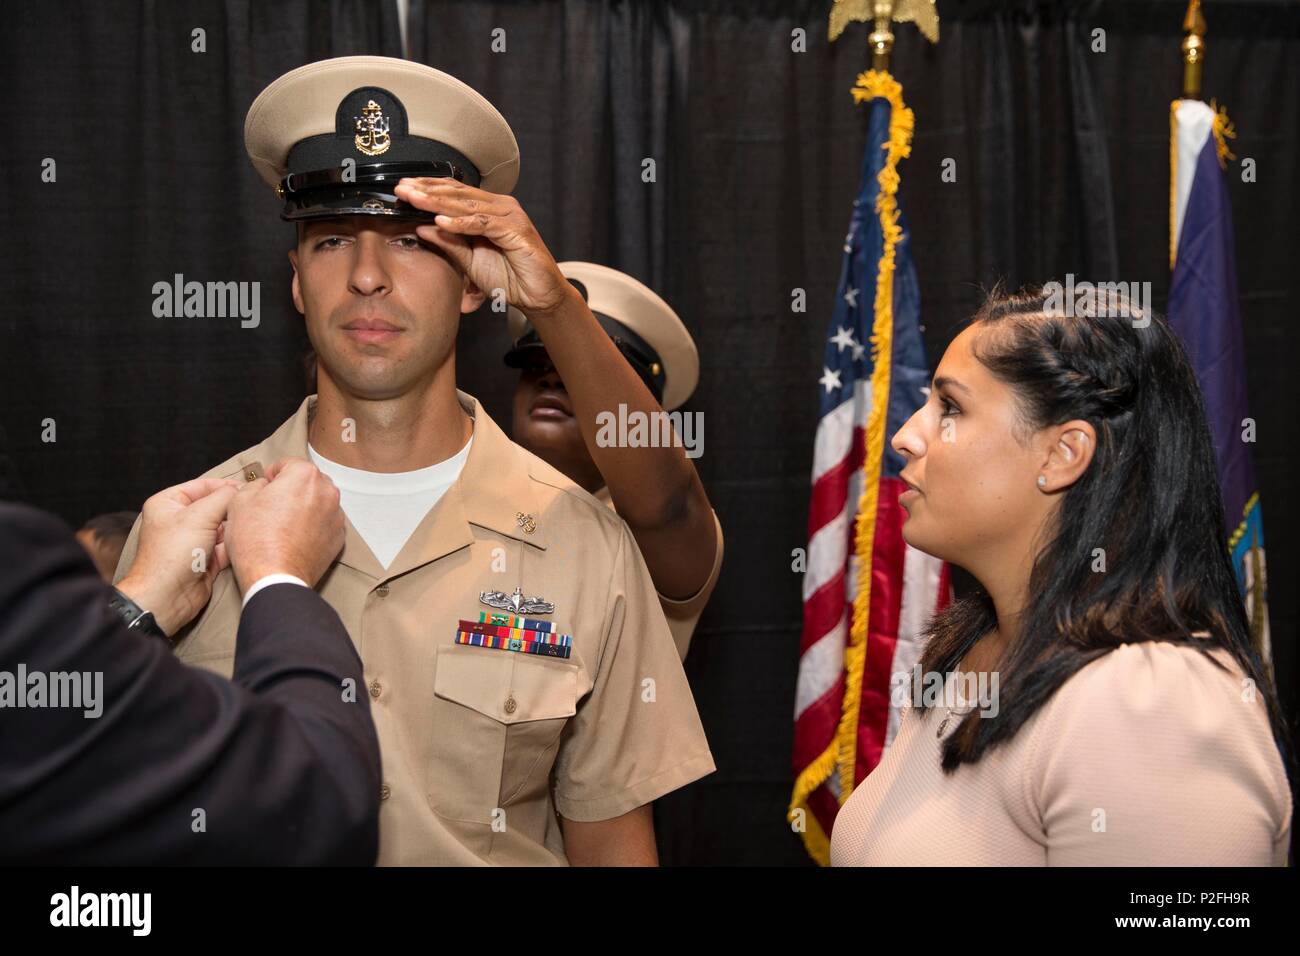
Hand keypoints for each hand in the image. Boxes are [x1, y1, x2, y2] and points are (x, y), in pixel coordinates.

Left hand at [117, 477, 240, 636]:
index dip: (226, 486)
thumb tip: (242, 489)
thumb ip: (224, 497)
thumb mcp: (199, 516)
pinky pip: (225, 546)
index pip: (202, 485)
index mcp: (168, 503)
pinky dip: (235, 543)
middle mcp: (179, 520)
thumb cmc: (172, 553)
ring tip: (255, 522)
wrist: (167, 596)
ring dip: (236, 526)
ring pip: (222, 527)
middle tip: (255, 505)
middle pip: (214, 506)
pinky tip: (249, 539)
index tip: (249, 487)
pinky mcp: (205, 559)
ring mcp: (193, 541)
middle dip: (233, 508)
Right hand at [223, 457, 344, 592]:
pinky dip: (313, 525)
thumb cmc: (256, 540)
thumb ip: (255, 484)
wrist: (275, 577)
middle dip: (291, 489)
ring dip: (304, 507)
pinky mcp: (338, 537)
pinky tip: (295, 537)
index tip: (265, 485)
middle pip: (307, 481)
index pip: (288, 463)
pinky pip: (324, 523)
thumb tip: (264, 486)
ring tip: (283, 524)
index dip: (272, 473)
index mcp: (305, 475)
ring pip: (318, 502)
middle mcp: (327, 491)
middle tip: (272, 506)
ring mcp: (336, 515)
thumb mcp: (240, 500)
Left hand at [393, 177, 575, 317]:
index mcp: (489, 209)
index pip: (455, 193)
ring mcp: (510, 216)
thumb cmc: (509, 277)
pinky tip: (441, 221)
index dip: (428, 188)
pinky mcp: (517, 230)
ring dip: (438, 202)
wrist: (538, 296)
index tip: (403, 188)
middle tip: (401, 188)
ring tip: (414, 200)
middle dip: (427, 191)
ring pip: (468, 205)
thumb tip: (420, 227)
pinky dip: (461, 223)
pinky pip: (484, 224)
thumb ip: (448, 242)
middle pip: (458, 194)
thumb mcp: (469, 260)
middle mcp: (501, 207)